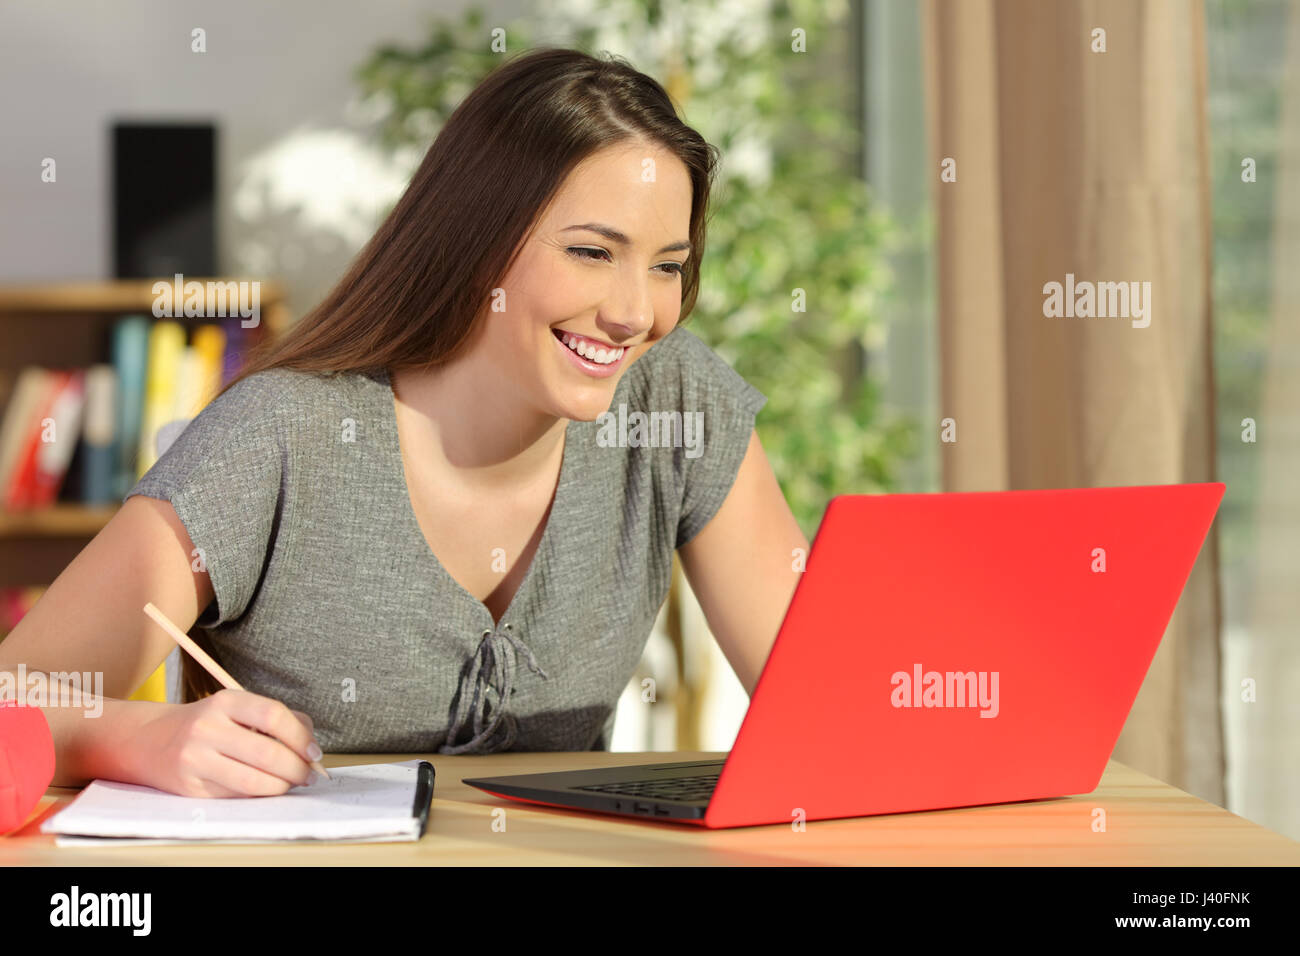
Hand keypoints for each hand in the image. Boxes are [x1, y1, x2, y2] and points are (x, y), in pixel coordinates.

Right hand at [130, 689, 321, 796]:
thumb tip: (312, 749)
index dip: (301, 736)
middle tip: (310, 775)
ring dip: (282, 786)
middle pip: (267, 753)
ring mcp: (195, 759)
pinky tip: (265, 788)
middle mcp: (207, 728)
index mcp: (225, 701)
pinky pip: (236, 796)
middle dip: (297, 769)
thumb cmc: (208, 724)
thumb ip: (277, 720)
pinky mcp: (190, 788)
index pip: (274, 715)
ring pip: (253, 782)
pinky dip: (259, 795)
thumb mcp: (237, 708)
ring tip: (291, 783)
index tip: (315, 752)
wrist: (150, 740)